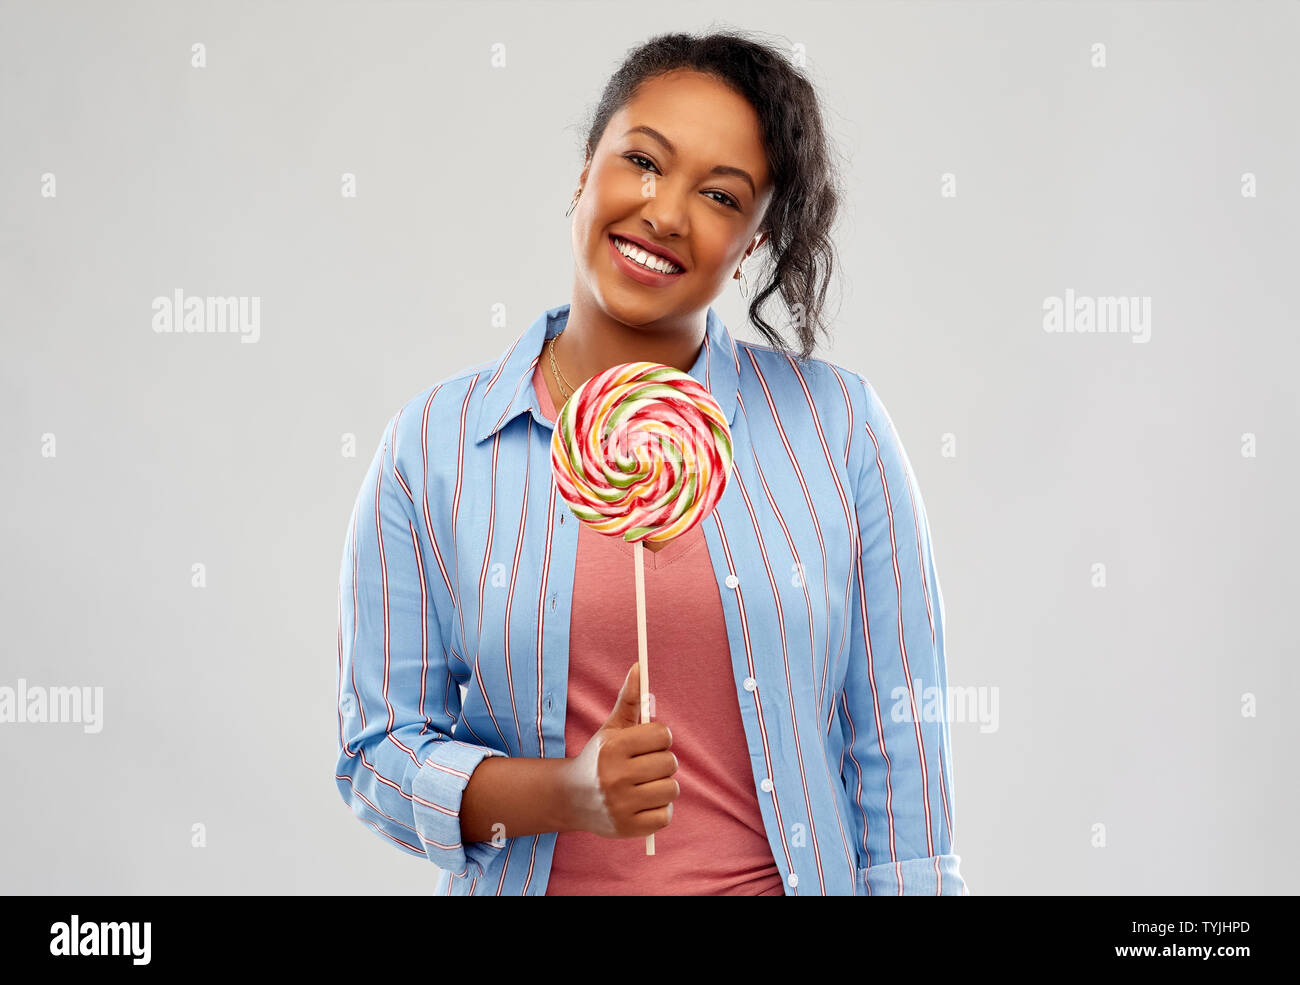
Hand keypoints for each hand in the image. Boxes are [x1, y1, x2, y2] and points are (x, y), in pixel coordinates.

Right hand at [561, 662, 678, 838]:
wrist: (571, 798)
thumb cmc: (599, 757)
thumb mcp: (611, 728)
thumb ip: (629, 699)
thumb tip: (639, 667)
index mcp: (614, 747)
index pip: (663, 735)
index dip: (659, 738)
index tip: (647, 744)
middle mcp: (616, 776)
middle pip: (670, 763)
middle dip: (661, 762)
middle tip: (644, 766)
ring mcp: (622, 805)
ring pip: (671, 789)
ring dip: (663, 786)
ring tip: (645, 785)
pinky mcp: (627, 828)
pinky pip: (666, 815)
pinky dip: (660, 809)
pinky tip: (643, 803)